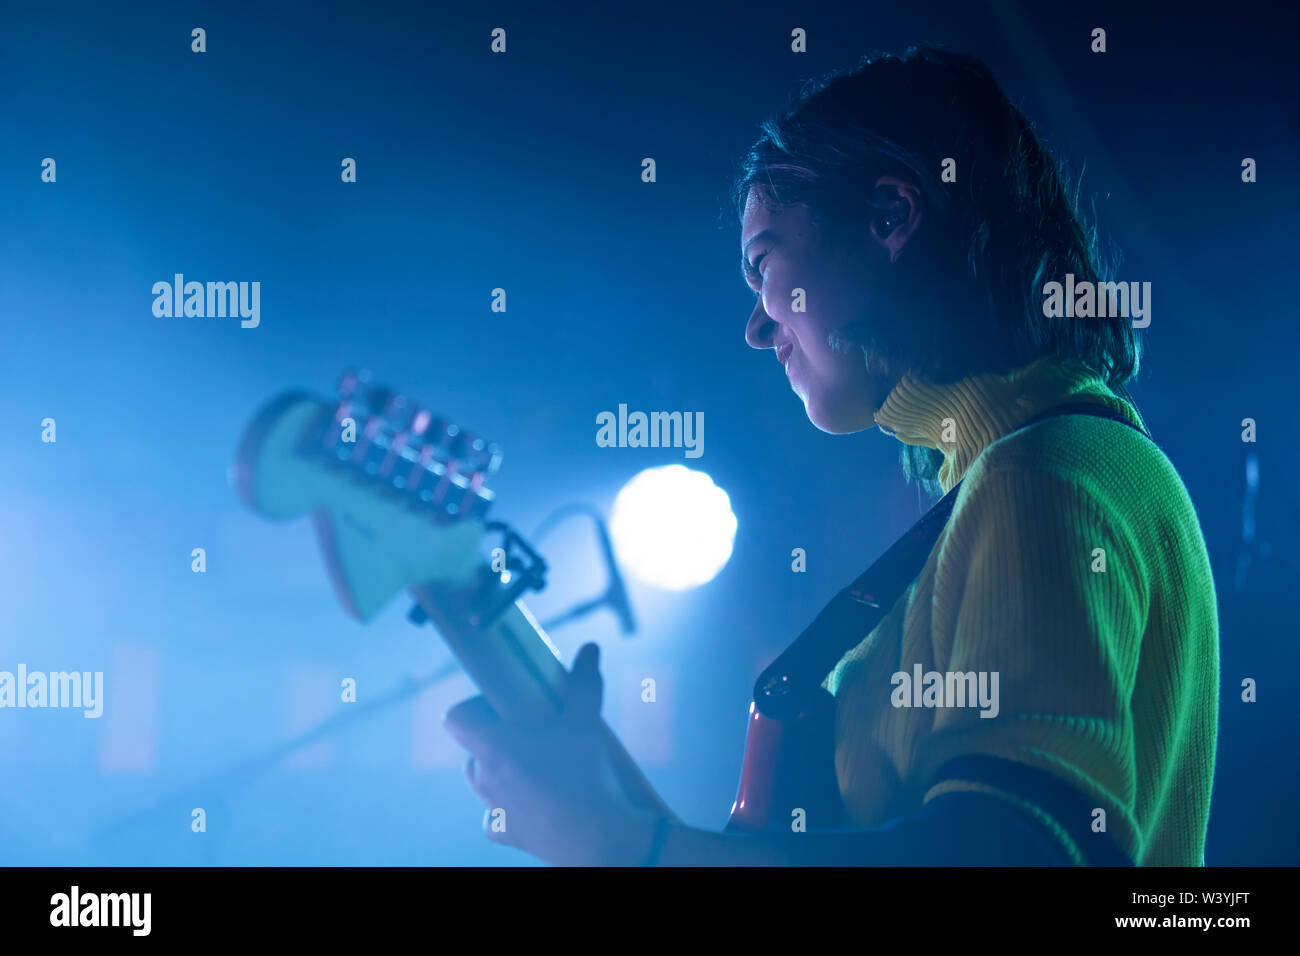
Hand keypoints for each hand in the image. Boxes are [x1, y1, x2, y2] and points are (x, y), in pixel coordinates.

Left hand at [442, 643, 663, 865]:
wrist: (597, 837)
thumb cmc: (584, 773)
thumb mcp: (586, 720)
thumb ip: (584, 681)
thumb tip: (590, 648)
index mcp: (491, 745)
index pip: (455, 718)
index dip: (473, 706)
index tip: (502, 705)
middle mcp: (483, 777)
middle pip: (473, 749)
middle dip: (496, 737)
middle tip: (531, 732)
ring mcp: (492, 809)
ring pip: (484, 782)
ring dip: (503, 771)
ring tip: (539, 765)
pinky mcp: (506, 834)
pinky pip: (498, 817)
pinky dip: (511, 808)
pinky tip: (537, 802)